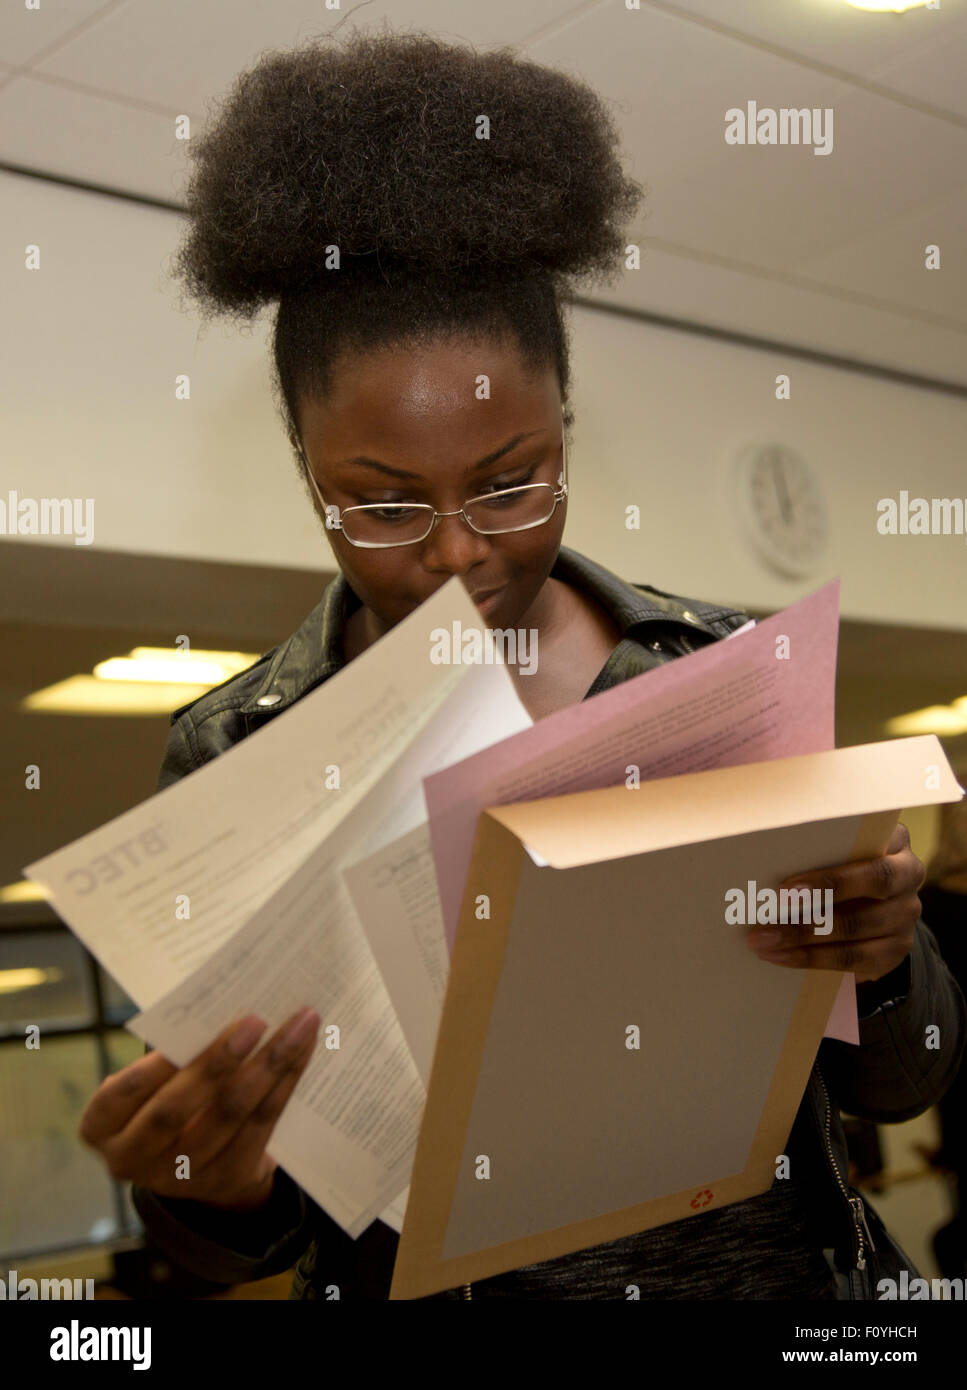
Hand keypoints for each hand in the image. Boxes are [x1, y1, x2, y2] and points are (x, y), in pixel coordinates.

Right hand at [78, 1007, 319, 1209]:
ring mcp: (180, 1177)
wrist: (198, 1160)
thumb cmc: (170, 1094)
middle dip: (219, 1061)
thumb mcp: (152, 1081)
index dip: (158, 1062)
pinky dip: (285, 1084)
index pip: (124, 1092)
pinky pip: (262, 1125)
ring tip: (297, 1027)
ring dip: (269, 1066)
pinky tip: (302, 1053)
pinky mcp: (226, 1178)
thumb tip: (222, 999)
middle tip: (257, 1020)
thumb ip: (172, 1051)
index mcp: (102, 1126)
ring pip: (230, 1116)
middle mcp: (132, 1158)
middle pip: (177, 1109)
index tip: (194, 1022)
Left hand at [746, 822, 925, 982]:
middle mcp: (908, 875)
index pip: (868, 852)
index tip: (784, 888)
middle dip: (813, 910)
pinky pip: (856, 959)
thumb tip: (758, 860)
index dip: (829, 877)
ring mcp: (905, 915)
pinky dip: (813, 960)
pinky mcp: (896, 949)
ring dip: (805, 939)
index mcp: (893, 841)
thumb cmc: (839, 863)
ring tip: (764, 942)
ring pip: (858, 930)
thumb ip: (812, 849)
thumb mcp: (834, 848)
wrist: (869, 902)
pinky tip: (781, 957)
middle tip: (767, 919)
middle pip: (868, 893)